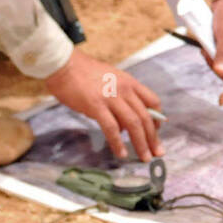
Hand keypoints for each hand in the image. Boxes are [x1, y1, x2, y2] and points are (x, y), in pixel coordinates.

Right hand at [44, 50, 163, 160]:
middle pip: (145, 116)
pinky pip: (111, 128)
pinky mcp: (96, 106)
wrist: (64, 64)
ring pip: (133, 124)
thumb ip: (120, 97)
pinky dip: (118, 143)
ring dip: (141, 143)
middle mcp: (124, 89)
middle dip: (153, 137)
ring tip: (144, 157)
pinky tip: (122, 153)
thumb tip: (124, 122)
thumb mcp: (111, 79)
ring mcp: (111, 97)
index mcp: (129, 82)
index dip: (157, 118)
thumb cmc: (84, 72)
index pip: (152, 101)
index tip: (158, 131)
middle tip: (158, 152)